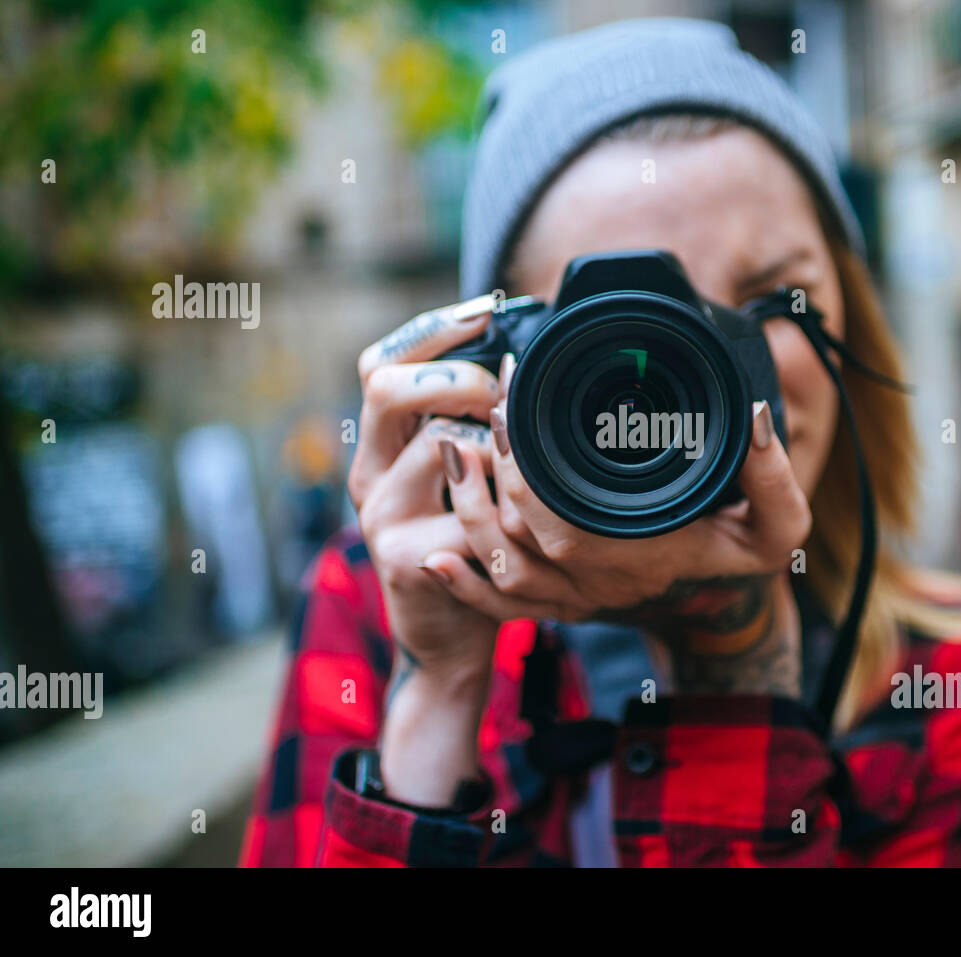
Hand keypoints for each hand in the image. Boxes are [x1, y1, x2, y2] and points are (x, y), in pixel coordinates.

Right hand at [350, 296, 565, 803]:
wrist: (448, 638)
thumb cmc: (468, 549)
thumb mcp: (460, 482)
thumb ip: (470, 428)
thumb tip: (519, 360)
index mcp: (380, 447)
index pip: (379, 364)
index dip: (429, 332)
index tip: (485, 311)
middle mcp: (368, 475)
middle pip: (387, 387)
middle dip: (458, 377)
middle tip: (503, 391)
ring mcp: (381, 516)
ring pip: (440, 443)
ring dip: (496, 442)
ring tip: (524, 459)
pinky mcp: (407, 556)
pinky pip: (469, 510)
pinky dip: (509, 501)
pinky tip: (527, 508)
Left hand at [433, 377, 812, 695]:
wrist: (724, 595)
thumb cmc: (743, 554)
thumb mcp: (778, 524)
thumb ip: (774, 475)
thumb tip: (755, 417)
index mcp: (640, 559)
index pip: (563, 526)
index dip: (525, 475)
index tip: (511, 412)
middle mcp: (602, 586)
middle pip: (520, 543)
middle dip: (486, 482)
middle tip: (479, 420)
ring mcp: (579, 599)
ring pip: (504, 572)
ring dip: (467, 519)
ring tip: (454, 456)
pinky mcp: (564, 603)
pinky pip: (505, 608)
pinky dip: (467, 587)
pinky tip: (436, 559)